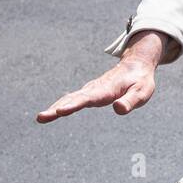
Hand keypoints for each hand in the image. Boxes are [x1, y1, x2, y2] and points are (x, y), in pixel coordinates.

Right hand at [36, 56, 158, 121]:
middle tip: (41, 117)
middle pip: (73, 99)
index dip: (74, 105)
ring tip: (41, 118)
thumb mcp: (142, 92)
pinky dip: (61, 105)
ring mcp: (90, 90)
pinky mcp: (89, 92)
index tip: (60, 111)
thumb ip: (131, 101)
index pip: (88, 98)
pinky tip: (52, 112)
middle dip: (57, 108)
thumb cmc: (140, 81)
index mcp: (106, 90)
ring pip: (69, 98)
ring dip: (55, 108)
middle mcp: (94, 89)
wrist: (136, 65)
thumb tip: (118, 109)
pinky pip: (72, 99)